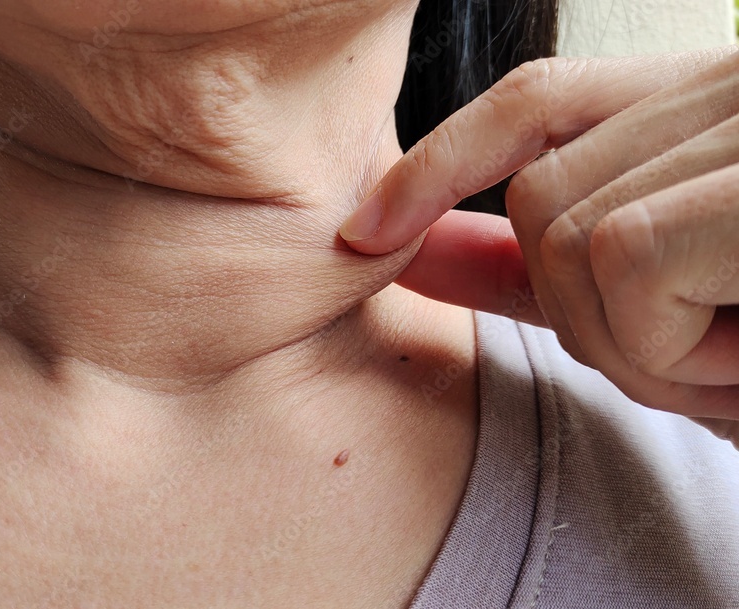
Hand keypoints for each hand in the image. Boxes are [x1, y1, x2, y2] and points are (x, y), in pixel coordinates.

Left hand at [339, 47, 738, 444]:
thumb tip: (411, 245)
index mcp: (703, 113)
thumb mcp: (675, 310)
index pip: (538, 101)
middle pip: (538, 192)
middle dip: (581, 315)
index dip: (441, 165)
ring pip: (569, 235)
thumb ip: (546, 268)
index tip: (369, 234)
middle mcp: (728, 94)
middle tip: (693, 359)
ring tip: (737, 363)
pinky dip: (672, 350)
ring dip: (641, 349)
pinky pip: (628, 260)